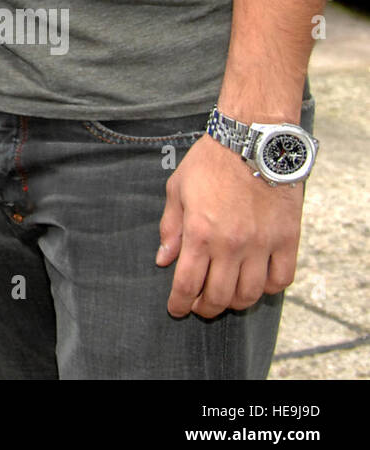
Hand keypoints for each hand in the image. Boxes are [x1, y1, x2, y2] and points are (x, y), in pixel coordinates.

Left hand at [158, 133, 304, 318]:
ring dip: (235, 302)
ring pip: (250, 294)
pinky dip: (268, 288)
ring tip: (225, 297)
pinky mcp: (287, 240)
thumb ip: (170, 228)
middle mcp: (231, 244)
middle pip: (219, 296)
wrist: (252, 140)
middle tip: (199, 306)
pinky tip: (256, 282)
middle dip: (205, 307)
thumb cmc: (210, 162)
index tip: (176, 309)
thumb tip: (163, 259)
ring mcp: (262, 244)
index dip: (180, 303)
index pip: (188, 283)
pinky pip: (280, 280)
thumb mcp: (177, 189)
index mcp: (200, 232)